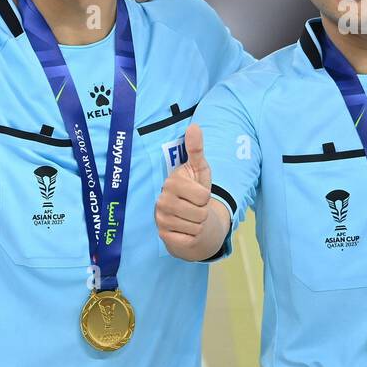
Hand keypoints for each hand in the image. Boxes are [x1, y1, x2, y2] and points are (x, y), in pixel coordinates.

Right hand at [155, 124, 215, 258]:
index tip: (198, 194)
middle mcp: (162, 200)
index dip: (206, 197)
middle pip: (200, 212)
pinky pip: (189, 239)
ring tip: (191, 218)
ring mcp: (161, 219)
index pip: (203, 196)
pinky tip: (185, 230)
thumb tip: (194, 126)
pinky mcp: (164, 236)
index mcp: (171, 183)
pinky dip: (192, 237)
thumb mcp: (200, 171)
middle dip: (203, 212)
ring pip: (196, 226)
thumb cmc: (195, 193)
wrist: (188, 219)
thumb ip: (197, 150)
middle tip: (195, 208)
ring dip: (198, 225)